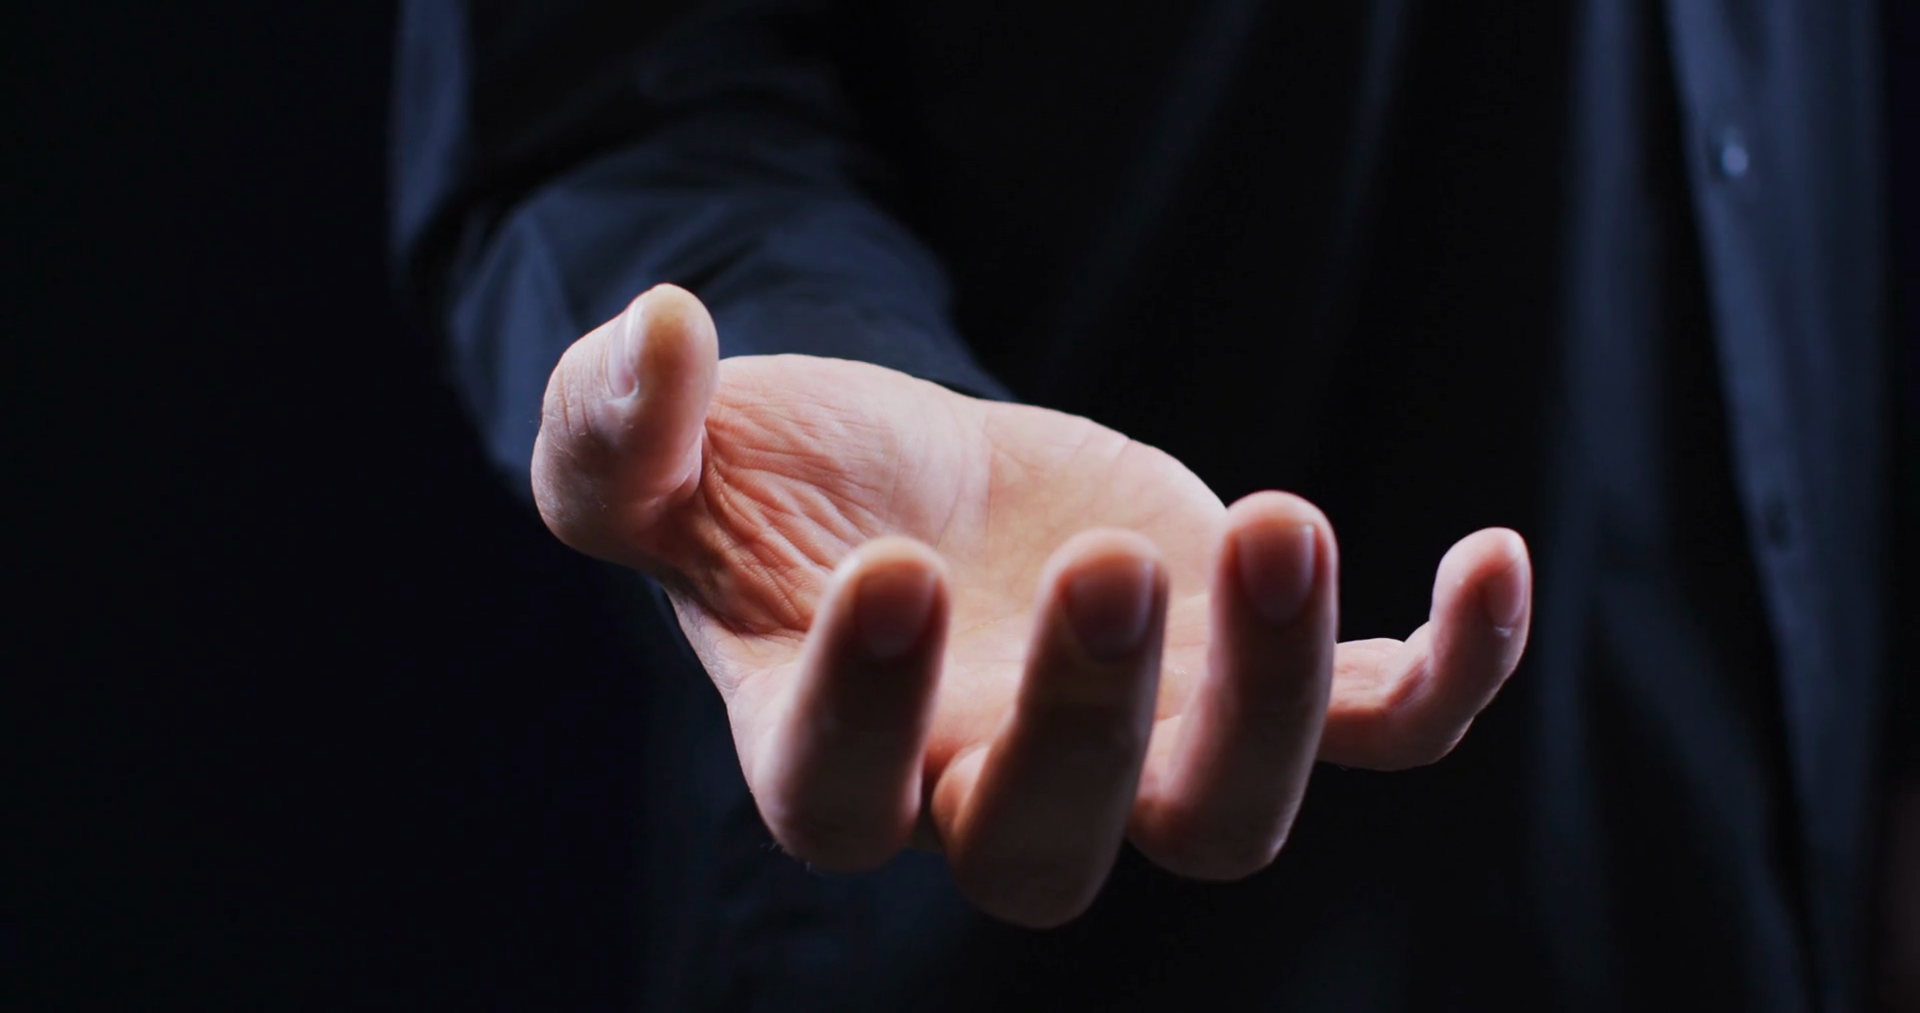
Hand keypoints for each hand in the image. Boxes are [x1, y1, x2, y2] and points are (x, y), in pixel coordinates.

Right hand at [533, 285, 1531, 926]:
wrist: (910, 494)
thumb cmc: (769, 489)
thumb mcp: (650, 453)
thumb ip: (615, 429)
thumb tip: (660, 344)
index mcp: (821, 750)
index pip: (832, 796)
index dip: (862, 712)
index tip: (885, 571)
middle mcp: (979, 788)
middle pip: (1045, 850)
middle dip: (1086, 726)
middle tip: (1101, 568)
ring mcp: (1134, 750)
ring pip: (1224, 820)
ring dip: (1265, 698)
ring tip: (1273, 521)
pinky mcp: (1243, 679)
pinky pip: (1373, 726)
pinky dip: (1445, 673)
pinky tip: (1488, 558)